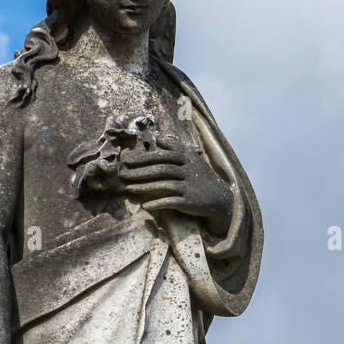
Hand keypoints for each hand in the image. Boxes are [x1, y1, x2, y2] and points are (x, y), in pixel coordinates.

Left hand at [117, 138, 232, 235]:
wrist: (220, 198)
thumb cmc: (201, 178)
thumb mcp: (192, 159)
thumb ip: (176, 147)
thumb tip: (159, 137)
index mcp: (187, 158)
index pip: (163, 155)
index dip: (145, 157)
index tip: (128, 159)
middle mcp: (188, 171)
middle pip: (161, 169)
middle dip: (140, 171)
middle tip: (123, 174)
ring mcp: (189, 186)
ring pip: (163, 185)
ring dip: (144, 187)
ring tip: (128, 189)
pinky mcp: (190, 201)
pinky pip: (171, 202)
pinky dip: (158, 204)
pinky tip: (145, 206)